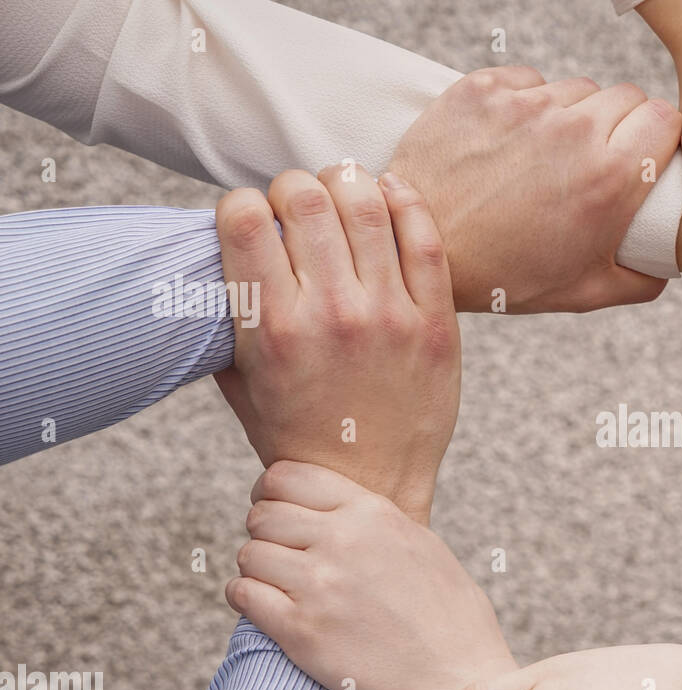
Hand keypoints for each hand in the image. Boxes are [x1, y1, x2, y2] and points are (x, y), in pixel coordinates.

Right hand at [214, 166, 457, 522]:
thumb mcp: (242, 381)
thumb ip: (227, 317)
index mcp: (273, 329)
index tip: (253, 217)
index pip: (242, 218)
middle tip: (298, 203)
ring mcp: (390, 317)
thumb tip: (217, 249)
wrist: (370, 486)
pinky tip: (390, 196)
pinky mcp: (436, 324)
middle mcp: (331, 315)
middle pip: (306, 198)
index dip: (242, 202)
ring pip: (367, 204)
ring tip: (342, 193)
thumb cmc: (298, 434)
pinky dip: (405, 201)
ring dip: (347, 183)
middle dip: (293, 186)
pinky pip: (426, 237)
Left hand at [225, 461, 515, 689]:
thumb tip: (339, 512)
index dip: (273, 494)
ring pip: (249, 554)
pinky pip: (242, 594)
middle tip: (279, 555)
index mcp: (374, 513)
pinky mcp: (301, 632)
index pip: (289, 477)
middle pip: (263, 515)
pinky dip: (245, 597)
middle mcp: (343, 541)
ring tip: (276, 585)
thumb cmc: (452, 621)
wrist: (459, 683)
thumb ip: (377, 523)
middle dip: (265, 534)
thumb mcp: (423, 548)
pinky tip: (265, 607)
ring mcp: (319, 585)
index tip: (277, 511)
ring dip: (256, 569)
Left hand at [388, 66, 681, 312]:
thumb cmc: (504, 276)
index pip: (666, 119)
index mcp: (609, 179)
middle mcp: (573, 132)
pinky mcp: (485, 89)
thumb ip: (644, 278)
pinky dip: (528, 104)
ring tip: (549, 155)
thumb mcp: (585, 291)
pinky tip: (514, 141)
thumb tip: (672, 263)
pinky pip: (529, 81)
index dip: (661, 137)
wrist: (421, 247)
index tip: (647, 154)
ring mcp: (526, 106)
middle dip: (623, 124)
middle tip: (599, 158)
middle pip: (628, 96)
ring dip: (574, 114)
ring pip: (577, 88)